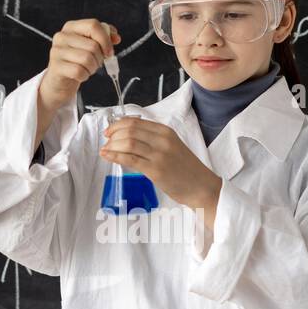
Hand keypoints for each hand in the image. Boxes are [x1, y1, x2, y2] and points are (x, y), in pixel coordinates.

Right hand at [38, 18, 119, 111]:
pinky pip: (79, 71)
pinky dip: (85, 76)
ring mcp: (57, 51)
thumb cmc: (78, 60)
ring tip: (87, 69)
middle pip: (93, 45)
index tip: (109, 52)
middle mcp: (62, 36)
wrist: (60, 80)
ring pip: (87, 59)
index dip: (106, 39)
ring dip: (92, 68)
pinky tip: (80, 75)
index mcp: (71, 27)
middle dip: (99, 58)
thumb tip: (116, 37)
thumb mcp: (90, 45)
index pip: (93, 25)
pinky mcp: (56, 66)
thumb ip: (104, 38)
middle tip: (95, 63)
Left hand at [101, 112, 222, 224]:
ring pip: (128, 143)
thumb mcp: (172, 146)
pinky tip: (107, 156)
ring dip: (112, 145)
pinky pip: (130, 159)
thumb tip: (129, 137)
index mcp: (165, 131)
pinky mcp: (155, 170)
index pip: (135, 122)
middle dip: (113, 134)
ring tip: (106, 150)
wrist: (201, 187)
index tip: (109, 131)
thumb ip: (153, 140)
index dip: (118, 125)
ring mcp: (159, 154)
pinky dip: (115, 155)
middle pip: (129, 130)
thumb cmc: (185, 169)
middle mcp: (162, 140)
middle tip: (106, 141)